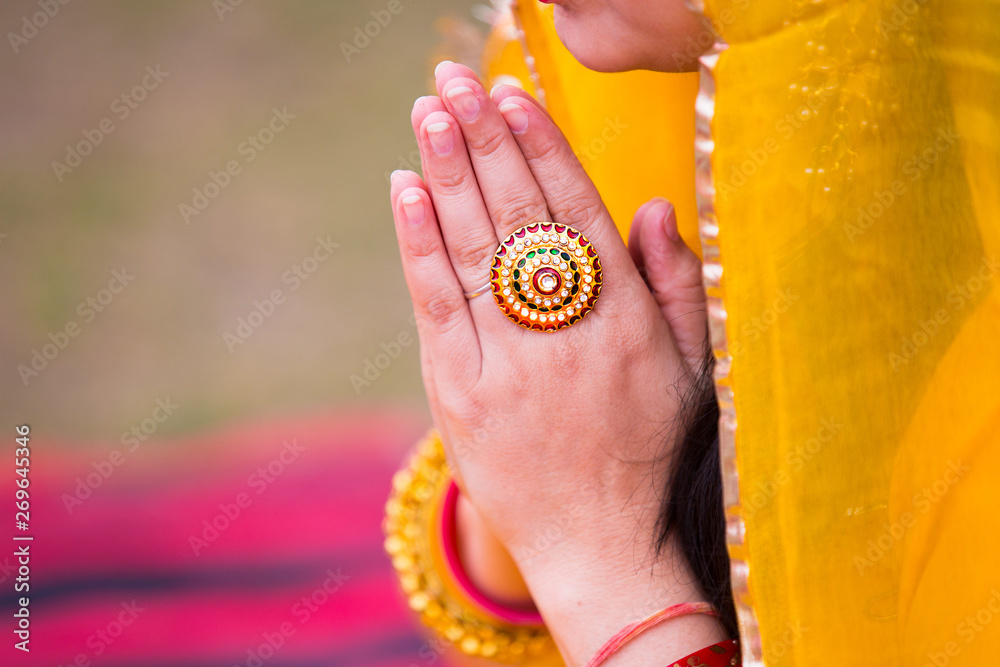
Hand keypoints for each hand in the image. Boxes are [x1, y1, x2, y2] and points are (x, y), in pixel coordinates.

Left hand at [389, 61, 720, 663]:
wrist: (600, 547)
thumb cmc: (649, 455)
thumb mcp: (694, 373)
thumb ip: (677, 286)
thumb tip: (655, 205)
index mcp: (624, 319)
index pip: (577, 210)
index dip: (542, 145)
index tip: (513, 93)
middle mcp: (564, 332)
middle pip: (518, 215)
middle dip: (484, 140)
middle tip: (455, 82)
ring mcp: (507, 363)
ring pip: (472, 248)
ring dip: (447, 173)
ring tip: (428, 111)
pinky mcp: (460, 395)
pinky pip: (436, 305)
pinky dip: (419, 243)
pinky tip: (407, 190)